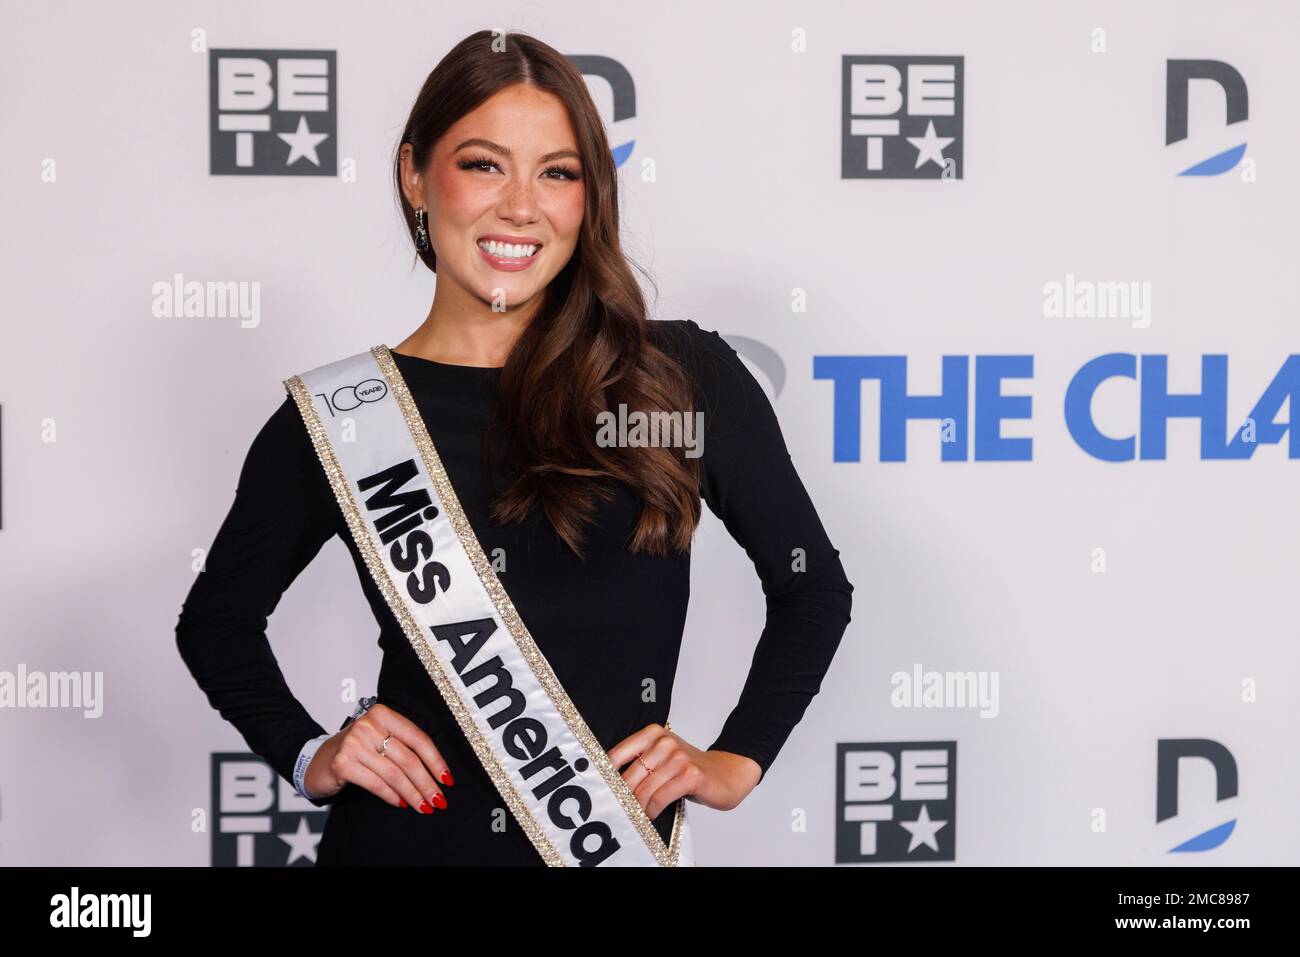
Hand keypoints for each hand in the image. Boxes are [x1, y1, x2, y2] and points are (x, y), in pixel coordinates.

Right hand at [304, 703, 454, 813]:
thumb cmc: (356, 750)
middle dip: (426, 783)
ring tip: (423, 806)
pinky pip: (377, 784)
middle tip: (438, 800)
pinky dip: (392, 796)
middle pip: (408, 759)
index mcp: (383, 714)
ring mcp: (354, 744)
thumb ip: (404, 746)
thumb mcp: (380, 738)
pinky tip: (402, 803)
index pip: (418, 738)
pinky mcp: (343, 764)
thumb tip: (437, 772)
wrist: (317, 760)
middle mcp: (368, 725)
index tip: (447, 779)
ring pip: (394, 774)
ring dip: (412, 794)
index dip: (435, 761)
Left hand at [607, 723, 761, 817]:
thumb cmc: (689, 768)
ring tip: (636, 816)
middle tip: (618, 811)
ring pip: (645, 790)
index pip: (617, 754)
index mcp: (653, 733)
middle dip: (622, 798)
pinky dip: (653, 811)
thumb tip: (608, 783)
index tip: (599, 792)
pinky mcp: (690, 775)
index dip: (605, 776)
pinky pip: (661, 798)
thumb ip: (640, 762)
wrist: (727, 771)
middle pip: (630, 777)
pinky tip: (652, 816)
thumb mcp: (663, 757)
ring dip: (638, 808)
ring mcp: (679, 758)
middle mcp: (665, 742)